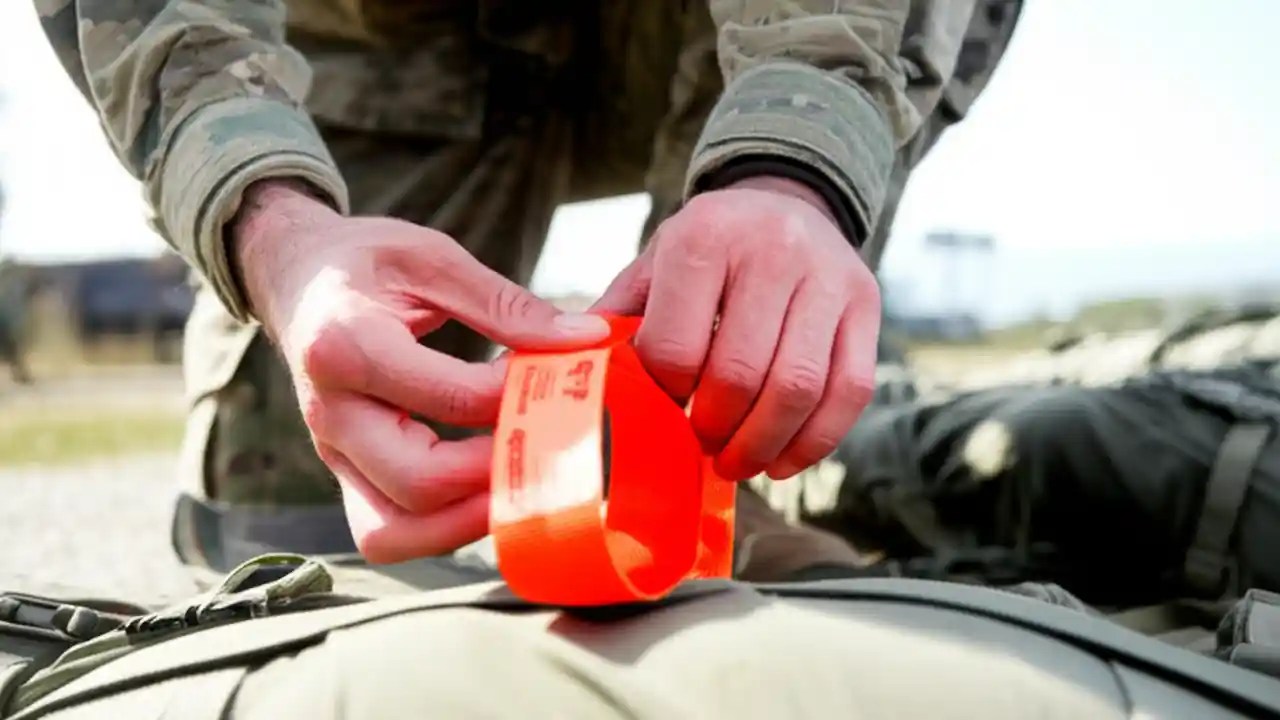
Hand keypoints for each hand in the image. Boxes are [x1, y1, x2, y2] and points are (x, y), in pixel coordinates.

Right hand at [232, 180, 610, 562]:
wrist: (294, 277)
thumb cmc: (365, 261)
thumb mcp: (434, 258)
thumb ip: (507, 305)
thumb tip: (586, 341)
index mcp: (344, 343)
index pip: (449, 398)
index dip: (518, 398)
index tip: (564, 380)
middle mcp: (330, 411)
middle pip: (420, 482)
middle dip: (499, 474)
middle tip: (553, 447)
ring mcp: (332, 453)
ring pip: (394, 531)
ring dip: (469, 521)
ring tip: (523, 481)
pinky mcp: (343, 475)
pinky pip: (386, 533)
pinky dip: (442, 530)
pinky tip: (487, 493)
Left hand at [592, 176, 878, 481]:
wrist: (785, 203)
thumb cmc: (707, 254)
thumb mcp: (654, 267)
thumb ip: (616, 320)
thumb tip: (571, 375)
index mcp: (704, 237)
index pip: (677, 348)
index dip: (665, 396)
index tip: (662, 411)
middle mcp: (772, 248)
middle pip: (740, 375)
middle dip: (714, 430)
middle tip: (701, 448)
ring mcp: (828, 276)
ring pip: (798, 389)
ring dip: (762, 445)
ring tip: (737, 463)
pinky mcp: (867, 306)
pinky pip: (849, 392)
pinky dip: (814, 442)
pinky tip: (783, 459)